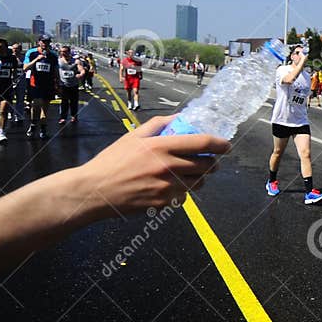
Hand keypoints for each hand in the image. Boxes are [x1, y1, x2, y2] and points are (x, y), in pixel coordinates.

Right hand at [77, 116, 230, 214]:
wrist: (95, 191)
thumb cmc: (112, 162)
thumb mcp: (133, 136)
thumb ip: (158, 124)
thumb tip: (179, 118)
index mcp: (161, 147)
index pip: (202, 143)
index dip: (220, 144)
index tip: (226, 145)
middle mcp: (167, 167)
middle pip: (206, 165)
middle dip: (213, 163)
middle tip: (211, 160)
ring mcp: (167, 187)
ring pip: (198, 183)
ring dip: (201, 178)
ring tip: (192, 173)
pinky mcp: (163, 203)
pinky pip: (184, 197)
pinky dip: (184, 191)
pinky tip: (172, 186)